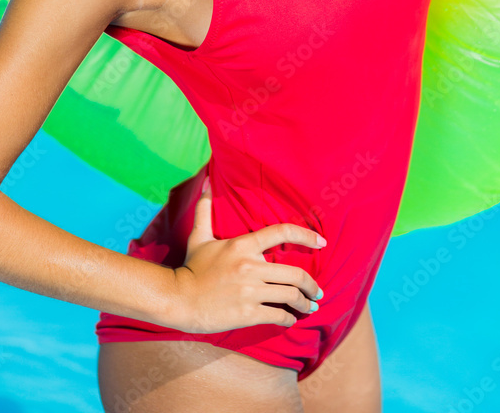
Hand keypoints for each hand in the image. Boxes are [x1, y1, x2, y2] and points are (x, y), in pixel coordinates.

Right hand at [168, 178, 325, 333]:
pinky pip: (279, 315)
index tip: (322, 242)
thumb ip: (205, 209)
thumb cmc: (190, 267)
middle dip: (312, 285)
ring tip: (310, 306)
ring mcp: (250, 291)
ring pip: (291, 296)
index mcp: (242, 245)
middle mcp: (250, 266)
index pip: (281, 232)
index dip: (306, 235)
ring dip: (305, 303)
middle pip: (296, 273)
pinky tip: (291, 319)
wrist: (178, 299)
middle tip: (318, 291)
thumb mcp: (198, 236)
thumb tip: (206, 180)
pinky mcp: (248, 313)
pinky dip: (289, 319)